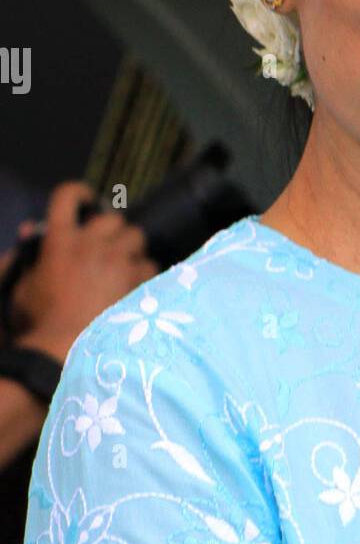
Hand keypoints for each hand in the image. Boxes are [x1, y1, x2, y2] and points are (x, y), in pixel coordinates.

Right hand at [7, 182, 157, 362]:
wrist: (65, 350)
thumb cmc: (38, 322)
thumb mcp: (24, 286)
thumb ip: (28, 256)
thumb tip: (31, 228)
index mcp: (58, 240)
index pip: (67, 196)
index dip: (78, 193)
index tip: (86, 199)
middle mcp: (90, 244)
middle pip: (113, 218)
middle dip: (113, 232)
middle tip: (109, 249)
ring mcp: (116, 261)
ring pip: (137, 237)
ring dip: (132, 250)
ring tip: (125, 269)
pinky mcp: (136, 280)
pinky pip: (150, 265)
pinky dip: (145, 274)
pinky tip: (136, 288)